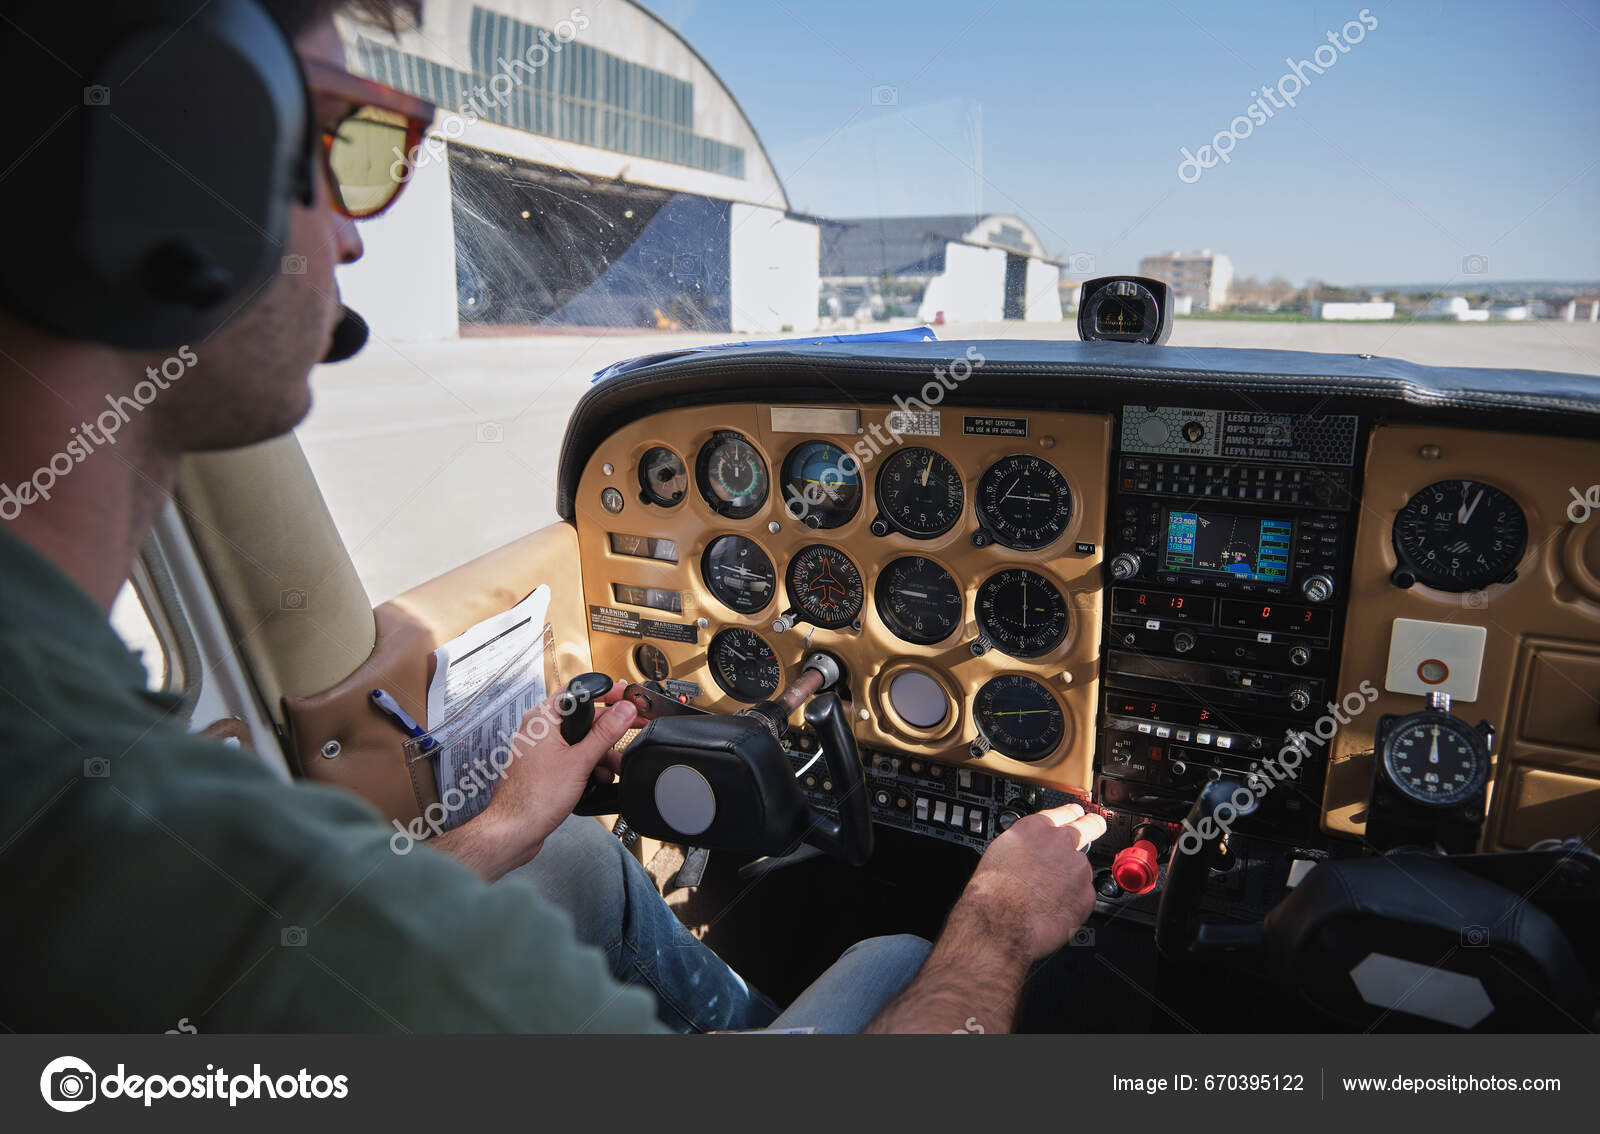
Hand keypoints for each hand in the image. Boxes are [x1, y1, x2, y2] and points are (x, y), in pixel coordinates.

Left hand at [438, 679, 637, 877]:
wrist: (514, 830)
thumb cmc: (534, 799)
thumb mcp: (579, 761)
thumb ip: (605, 733)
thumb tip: (624, 710)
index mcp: (543, 718)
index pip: (580, 692)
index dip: (607, 693)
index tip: (627, 698)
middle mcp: (539, 729)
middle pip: (583, 717)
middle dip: (609, 729)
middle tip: (631, 727)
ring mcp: (541, 748)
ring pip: (579, 740)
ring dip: (600, 752)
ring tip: (614, 767)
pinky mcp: (544, 766)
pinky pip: (572, 756)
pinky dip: (588, 764)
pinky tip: (599, 777)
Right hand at [957, 803, 1104, 961]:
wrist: (1001, 921)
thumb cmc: (993, 890)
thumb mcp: (1003, 851)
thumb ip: (1026, 844)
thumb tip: (1032, 850)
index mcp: (1036, 828)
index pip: (1064, 812)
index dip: (1073, 814)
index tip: (1078, 815)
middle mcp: (1061, 843)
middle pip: (1089, 826)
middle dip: (1093, 826)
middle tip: (1096, 826)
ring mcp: (1077, 868)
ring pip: (1081, 870)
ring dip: (1072, 878)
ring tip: (1049, 895)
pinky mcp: (1086, 894)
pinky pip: (1083, 896)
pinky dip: (1073, 902)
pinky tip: (1053, 908)